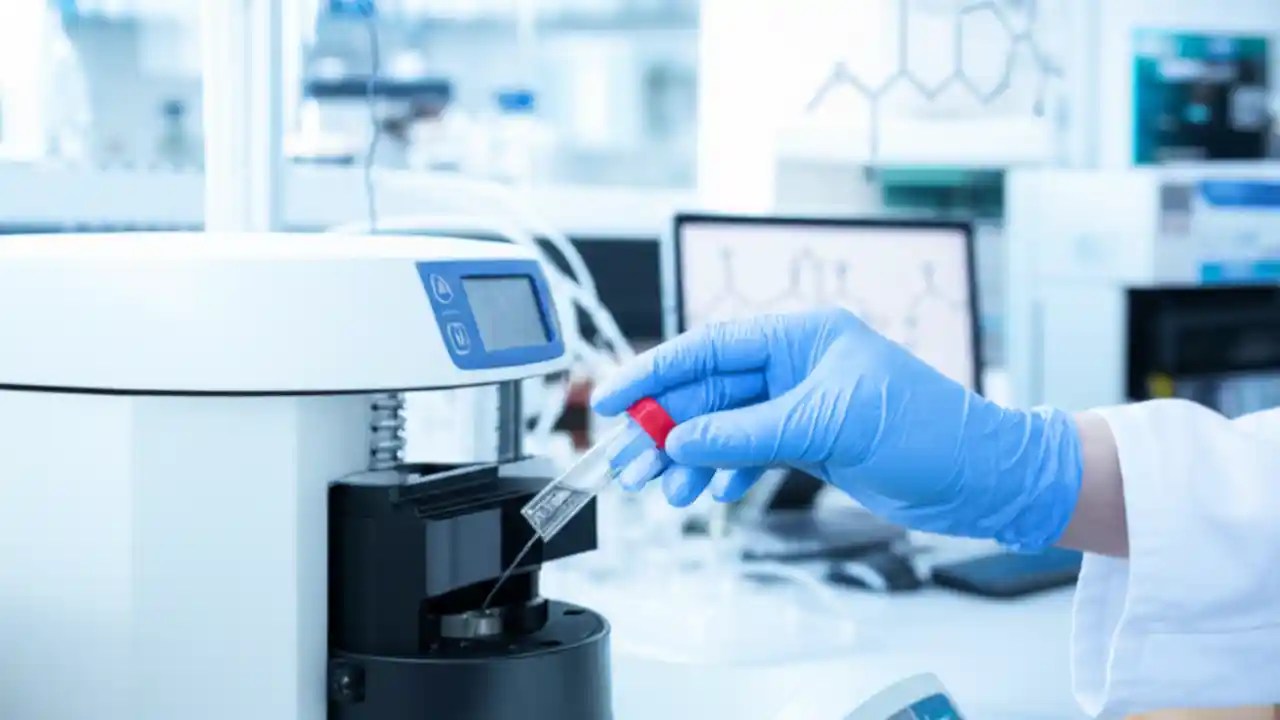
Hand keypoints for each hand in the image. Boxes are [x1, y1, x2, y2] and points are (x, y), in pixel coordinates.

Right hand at [592, 308, 1082, 550]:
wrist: (984, 479)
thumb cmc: (928, 432)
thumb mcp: (829, 426)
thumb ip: (747, 432)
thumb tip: (679, 436)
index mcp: (803, 335)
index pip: (710, 347)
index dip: (654, 371)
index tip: (610, 397)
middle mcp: (796, 364)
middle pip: (708, 390)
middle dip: (664, 426)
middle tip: (627, 461)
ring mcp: (800, 403)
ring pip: (722, 425)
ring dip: (688, 456)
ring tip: (664, 490)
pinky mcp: (809, 439)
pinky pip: (747, 450)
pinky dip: (722, 470)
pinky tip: (706, 491)